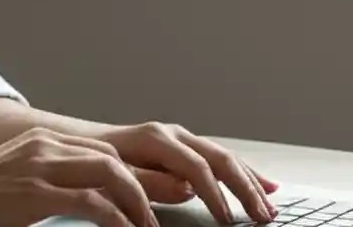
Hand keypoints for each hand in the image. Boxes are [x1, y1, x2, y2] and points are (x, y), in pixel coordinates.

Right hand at [0, 126, 159, 226]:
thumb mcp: (16, 180)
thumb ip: (47, 181)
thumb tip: (84, 200)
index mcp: (40, 138)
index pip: (101, 151)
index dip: (128, 177)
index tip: (140, 203)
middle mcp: (44, 144)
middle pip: (112, 159)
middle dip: (140, 189)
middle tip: (149, 220)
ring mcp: (41, 165)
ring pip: (111, 175)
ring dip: (135, 205)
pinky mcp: (36, 193)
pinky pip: (93, 203)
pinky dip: (116, 220)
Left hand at [95, 122, 279, 224]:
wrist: (82, 142)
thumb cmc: (96, 160)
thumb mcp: (116, 173)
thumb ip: (150, 181)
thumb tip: (187, 190)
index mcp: (158, 139)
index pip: (197, 167)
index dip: (214, 195)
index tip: (226, 220)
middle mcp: (174, 134)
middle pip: (220, 159)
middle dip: (245, 189)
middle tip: (263, 217)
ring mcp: (181, 139)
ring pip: (226, 158)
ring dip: (250, 182)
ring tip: (271, 206)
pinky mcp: (184, 147)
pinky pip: (220, 160)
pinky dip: (243, 173)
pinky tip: (263, 185)